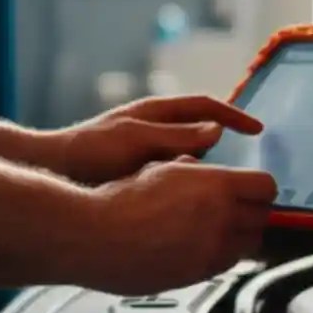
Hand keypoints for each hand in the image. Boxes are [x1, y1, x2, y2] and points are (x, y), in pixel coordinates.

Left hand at [56, 95, 262, 183]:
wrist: (54, 173)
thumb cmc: (90, 151)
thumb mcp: (137, 140)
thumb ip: (176, 136)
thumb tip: (216, 132)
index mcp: (157, 113)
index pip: (207, 107)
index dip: (235, 117)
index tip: (259, 131)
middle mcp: (157, 129)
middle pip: (202, 133)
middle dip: (224, 150)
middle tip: (242, 172)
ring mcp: (150, 150)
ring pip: (190, 159)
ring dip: (204, 173)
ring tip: (217, 194)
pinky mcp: (142, 173)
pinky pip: (175, 177)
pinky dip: (187, 187)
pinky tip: (190, 206)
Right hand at [76, 157, 277, 293]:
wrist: (96, 237)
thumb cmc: (122, 198)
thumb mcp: (161, 168)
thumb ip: (193, 172)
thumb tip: (206, 173)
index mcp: (217, 186)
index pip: (266, 187)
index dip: (259, 186)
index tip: (251, 187)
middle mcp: (222, 219)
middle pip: (262, 218)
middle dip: (254, 211)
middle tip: (238, 208)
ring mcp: (212, 251)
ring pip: (248, 245)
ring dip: (240, 235)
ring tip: (218, 228)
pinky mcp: (198, 275)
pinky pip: (225, 264)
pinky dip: (221, 255)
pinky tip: (200, 246)